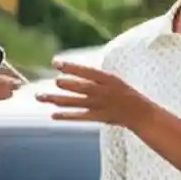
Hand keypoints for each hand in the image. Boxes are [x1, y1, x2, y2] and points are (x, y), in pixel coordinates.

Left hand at [35, 60, 153, 128]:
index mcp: (107, 79)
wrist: (140, 113)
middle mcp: (102, 92)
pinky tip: (53, 114)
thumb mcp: (113, 79)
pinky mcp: (97, 117)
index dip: (71, 67)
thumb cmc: (124, 93)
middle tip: (54, 82)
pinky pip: (79, 116)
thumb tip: (73, 69)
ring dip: (57, 99)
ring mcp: (99, 105)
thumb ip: (94, 76)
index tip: (55, 62)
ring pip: (74, 102)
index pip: (86, 71)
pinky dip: (66, 116)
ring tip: (41, 97)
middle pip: (81, 88)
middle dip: (66, 85)